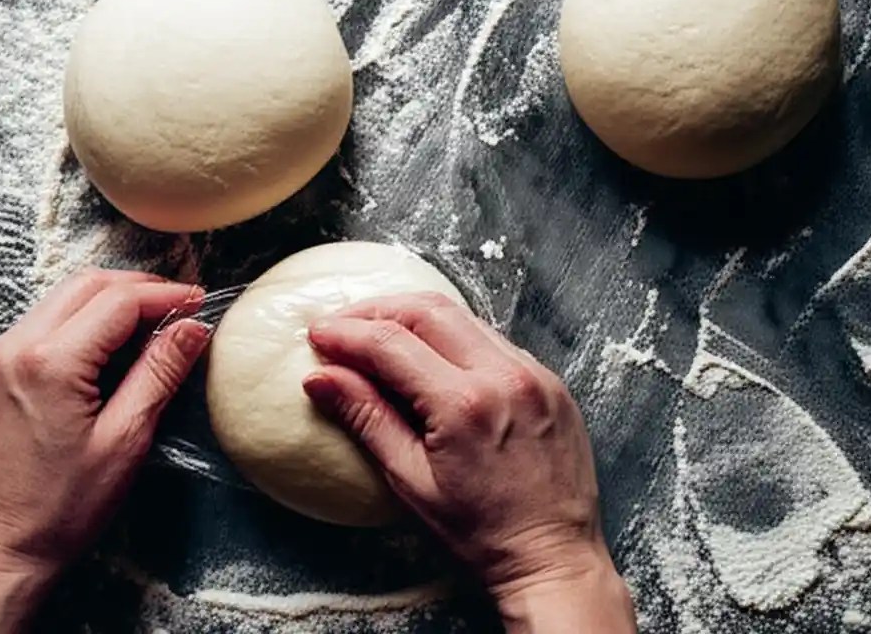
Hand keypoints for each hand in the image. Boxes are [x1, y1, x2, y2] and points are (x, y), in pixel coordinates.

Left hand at [0, 269, 208, 632]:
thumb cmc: (61, 509)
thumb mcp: (125, 440)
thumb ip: (159, 374)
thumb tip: (192, 328)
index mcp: (47, 363)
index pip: (118, 302)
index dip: (167, 297)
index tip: (199, 303)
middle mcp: (10, 348)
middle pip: (85, 286)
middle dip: (138, 289)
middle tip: (179, 306)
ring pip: (59, 301)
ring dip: (107, 303)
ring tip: (150, 327)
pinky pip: (37, 327)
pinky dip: (77, 325)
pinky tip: (106, 351)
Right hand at [303, 293, 634, 632]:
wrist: (553, 558)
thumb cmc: (480, 534)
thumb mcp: (411, 482)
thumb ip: (366, 419)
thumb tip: (319, 377)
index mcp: (464, 404)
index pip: (391, 343)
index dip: (346, 333)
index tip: (317, 334)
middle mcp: (505, 376)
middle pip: (429, 310)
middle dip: (377, 310)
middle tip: (342, 325)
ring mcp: (536, 375)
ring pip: (466, 318)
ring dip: (417, 318)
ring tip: (380, 335)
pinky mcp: (552, 382)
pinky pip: (496, 342)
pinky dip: (457, 339)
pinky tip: (433, 358)